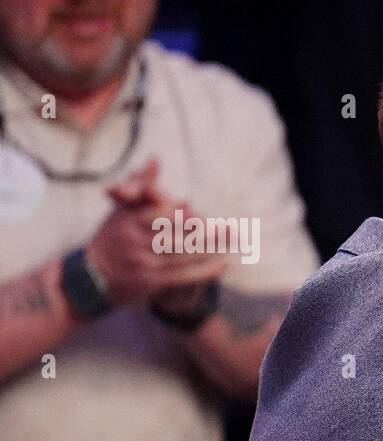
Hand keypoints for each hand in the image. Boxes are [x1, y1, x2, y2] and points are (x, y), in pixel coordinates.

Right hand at [85, 160, 228, 305]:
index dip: (182, 214)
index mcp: (127, 219)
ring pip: (184, 254)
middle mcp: (134, 241)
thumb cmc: (113, 236)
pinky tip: (225, 264)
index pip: (161, 212)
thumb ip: (141, 183)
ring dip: (212, 249)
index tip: (199, 212)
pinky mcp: (152, 281)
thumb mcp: (121, 207)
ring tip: (232, 241)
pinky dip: (207, 270)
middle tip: (229, 229)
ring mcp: (143, 262)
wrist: (93, 277)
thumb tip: (156, 159)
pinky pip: (184, 275)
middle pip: (177, 234)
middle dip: (205, 232)